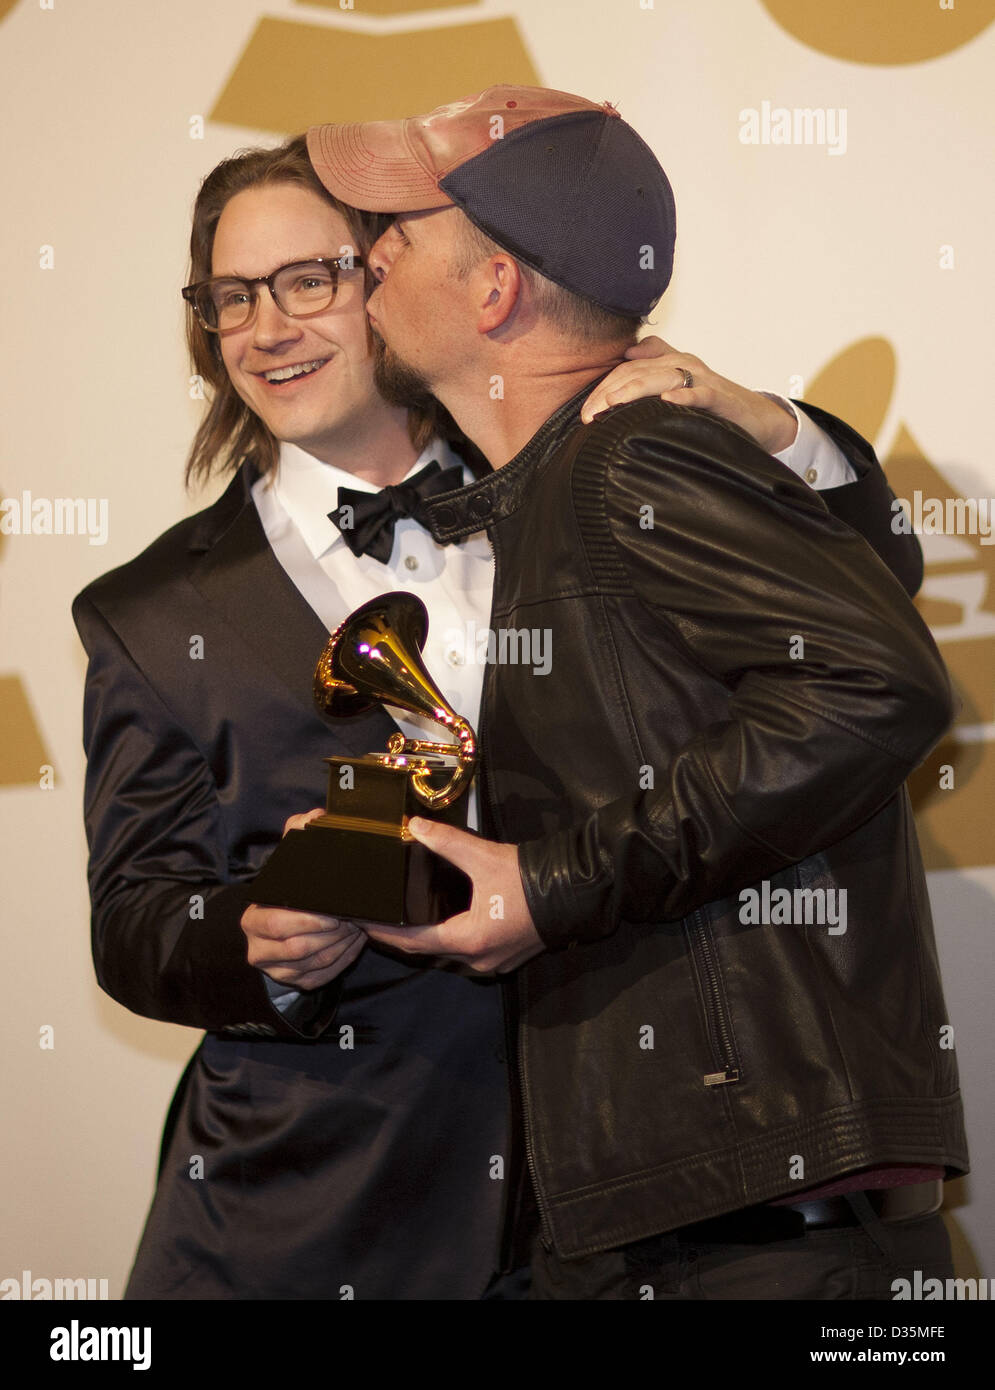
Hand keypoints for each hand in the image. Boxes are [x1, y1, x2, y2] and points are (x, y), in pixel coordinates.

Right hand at [240, 808, 365, 989]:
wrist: (283, 926)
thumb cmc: (289, 891)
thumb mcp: (290, 862)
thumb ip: (298, 834)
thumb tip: (315, 817)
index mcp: (253, 918)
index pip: (277, 922)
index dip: (309, 918)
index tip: (336, 910)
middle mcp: (258, 947)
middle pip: (298, 947)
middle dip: (331, 933)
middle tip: (352, 919)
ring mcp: (276, 969)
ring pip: (314, 963)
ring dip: (342, 945)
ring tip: (357, 927)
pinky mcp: (295, 981)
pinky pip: (322, 976)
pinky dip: (343, 959)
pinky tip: (355, 942)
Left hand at [361, 818, 544, 974]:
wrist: (578, 891)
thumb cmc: (532, 880)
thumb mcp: (484, 857)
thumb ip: (446, 841)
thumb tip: (415, 826)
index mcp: (469, 940)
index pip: (413, 941)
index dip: (385, 932)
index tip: (361, 921)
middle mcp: (479, 960)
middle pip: (429, 951)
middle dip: (402, 937)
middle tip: (376, 918)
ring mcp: (495, 962)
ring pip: (449, 953)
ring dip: (426, 939)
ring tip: (402, 919)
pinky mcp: (507, 955)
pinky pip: (468, 951)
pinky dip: (449, 938)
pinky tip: (441, 921)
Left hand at [581, 336, 797, 453]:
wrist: (759, 418)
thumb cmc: (716, 405)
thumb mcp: (681, 385)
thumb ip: (656, 367)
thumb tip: (627, 353)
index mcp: (671, 362)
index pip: (628, 370)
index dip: (603, 388)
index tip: (585, 412)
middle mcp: (685, 364)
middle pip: (638, 373)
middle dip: (609, 393)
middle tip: (589, 415)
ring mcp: (703, 379)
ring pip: (662, 378)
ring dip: (634, 391)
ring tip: (611, 404)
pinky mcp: (721, 398)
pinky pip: (700, 393)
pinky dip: (683, 397)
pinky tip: (666, 402)